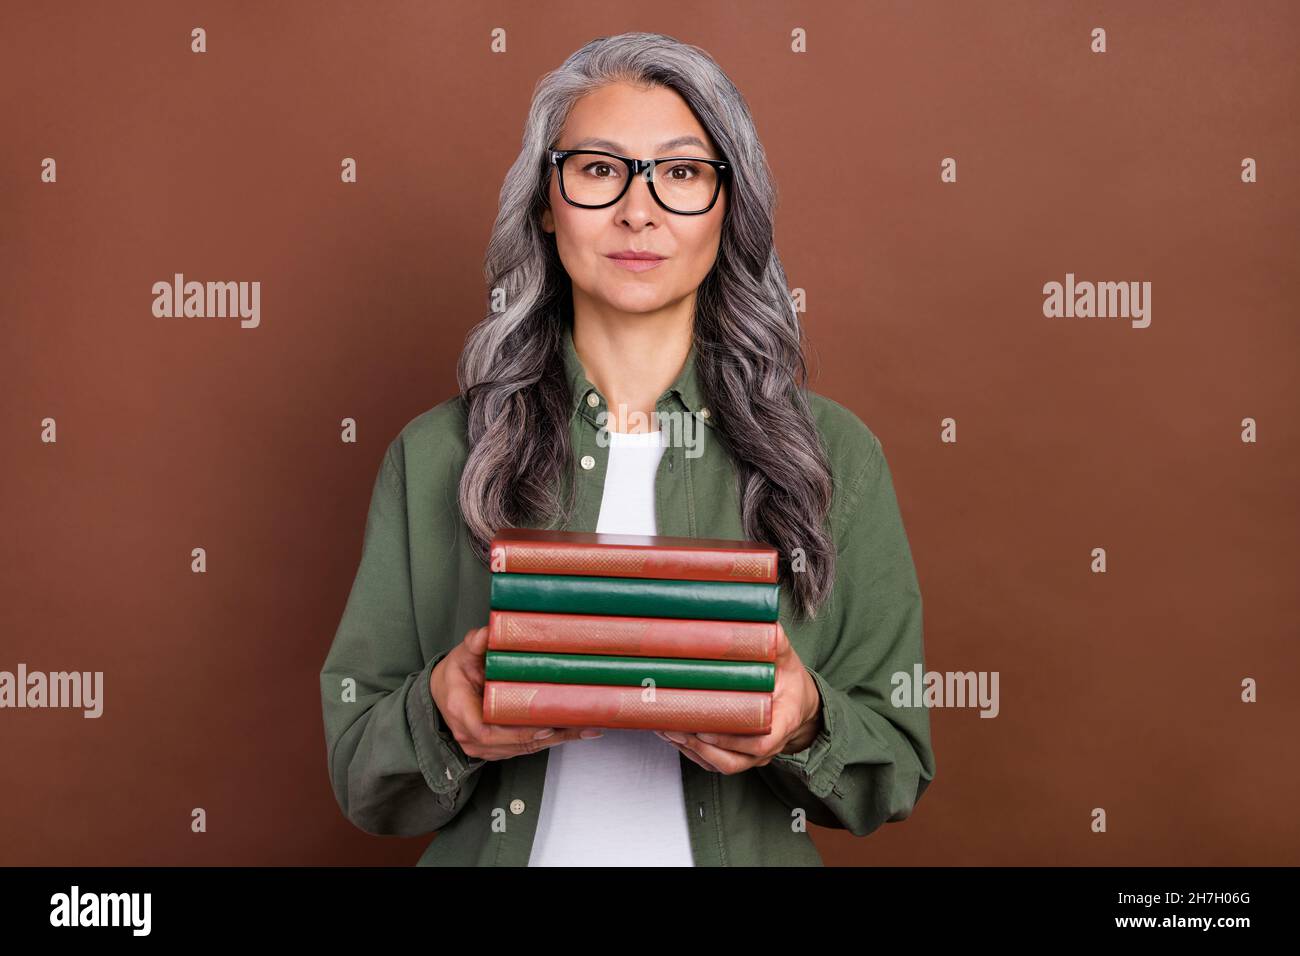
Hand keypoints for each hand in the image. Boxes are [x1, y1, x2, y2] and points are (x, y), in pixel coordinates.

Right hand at [430, 625, 602, 759]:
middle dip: (548, 737)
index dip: (517, 734)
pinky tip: (570, 733)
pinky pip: (522, 749)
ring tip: (583, 729)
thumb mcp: (462, 654)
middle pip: (513, 744)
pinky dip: (546, 742)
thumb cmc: (455, 674)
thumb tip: (487, 633)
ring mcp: (482, 747)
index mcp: (460, 711)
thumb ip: (475, 643)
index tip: (544, 728)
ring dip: (553, 741)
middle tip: (579, 726)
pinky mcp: (494, 749)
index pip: (488, 731)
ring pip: (521, 749)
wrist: (444, 691)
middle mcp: (470, 736)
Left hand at [655, 622, 821, 772]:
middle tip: (674, 728)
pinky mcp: (738, 756)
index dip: (731, 740)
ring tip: (666, 730)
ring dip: (691, 751)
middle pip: (734, 760)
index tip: (706, 729)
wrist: (798, 707)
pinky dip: (691, 752)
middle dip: (701, 747)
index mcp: (784, 722)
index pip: (761, 743)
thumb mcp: (788, 662)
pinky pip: (713, 762)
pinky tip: (671, 735)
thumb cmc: (791, 684)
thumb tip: (765, 623)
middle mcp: (769, 746)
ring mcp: (753, 756)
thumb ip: (777, 645)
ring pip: (720, 764)